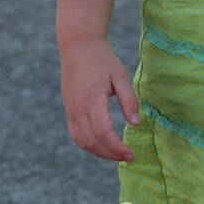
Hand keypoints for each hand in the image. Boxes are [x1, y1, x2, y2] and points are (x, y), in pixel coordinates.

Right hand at [59, 37, 140, 160]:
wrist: (78, 46)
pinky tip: (102, 145)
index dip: (117, 148)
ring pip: (81, 141)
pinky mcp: (68, 109)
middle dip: (110, 154)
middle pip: (92, 142)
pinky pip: (76, 134)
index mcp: (92, 99)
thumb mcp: (120, 76)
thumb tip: (136, 124)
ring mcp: (70, 110)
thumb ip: (129, 100)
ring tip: (116, 153)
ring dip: (99, 152)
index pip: (103, 132)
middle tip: (128, 157)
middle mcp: (77, 108)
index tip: (131, 154)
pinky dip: (89, 144)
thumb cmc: (102, 59)